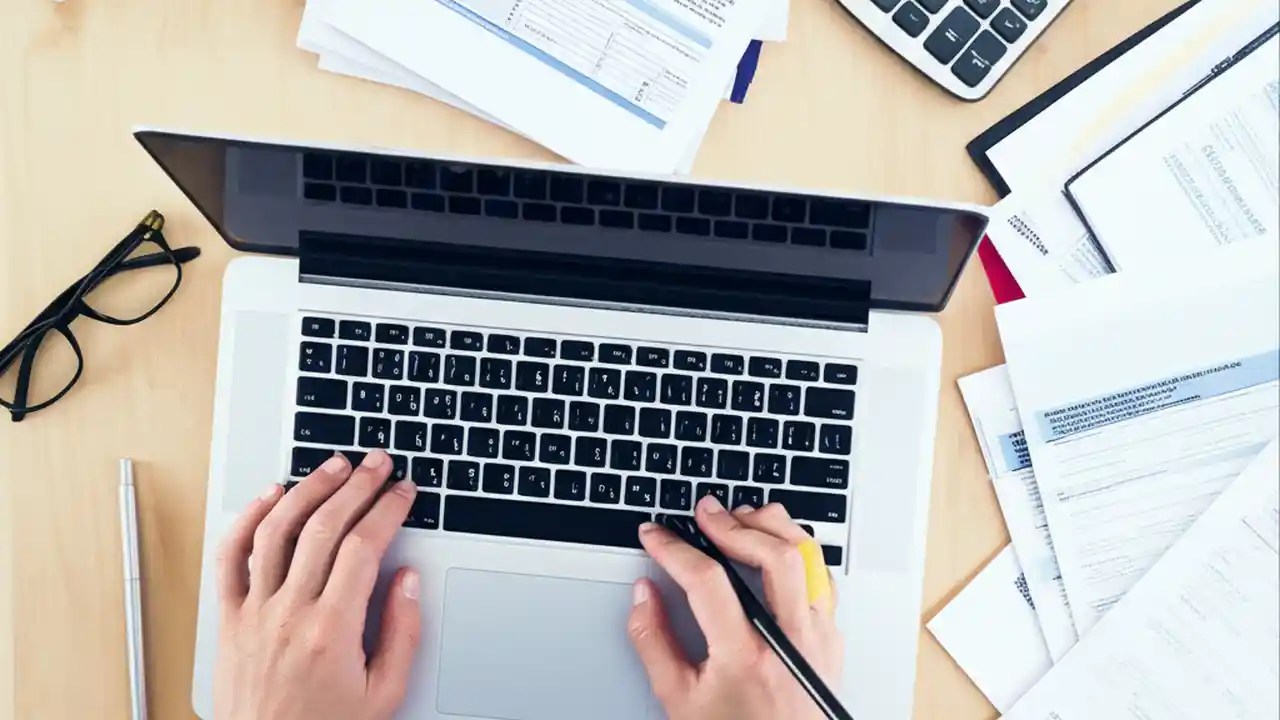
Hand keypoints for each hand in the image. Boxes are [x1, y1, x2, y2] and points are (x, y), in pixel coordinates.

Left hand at [213, 450, 421, 719]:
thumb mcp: (385, 694)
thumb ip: (402, 633)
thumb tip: (408, 579)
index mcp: (332, 631)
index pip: (364, 547)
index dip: (388, 510)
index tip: (403, 492)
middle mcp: (289, 613)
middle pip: (325, 527)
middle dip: (357, 486)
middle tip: (377, 463)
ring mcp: (254, 612)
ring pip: (277, 531)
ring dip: (308, 490)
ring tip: (333, 466)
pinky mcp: (228, 618)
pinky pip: (230, 558)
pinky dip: (247, 519)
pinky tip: (270, 495)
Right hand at [628, 496, 843, 719]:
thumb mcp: (678, 700)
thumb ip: (654, 642)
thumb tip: (644, 594)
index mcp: (745, 657)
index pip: (707, 581)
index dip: (674, 549)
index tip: (656, 536)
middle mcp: (790, 642)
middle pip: (772, 556)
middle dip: (733, 523)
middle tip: (705, 512)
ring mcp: (818, 637)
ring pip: (807, 558)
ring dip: (772, 528)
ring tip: (741, 518)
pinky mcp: (832, 639)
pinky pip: (821, 577)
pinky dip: (797, 553)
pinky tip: (775, 547)